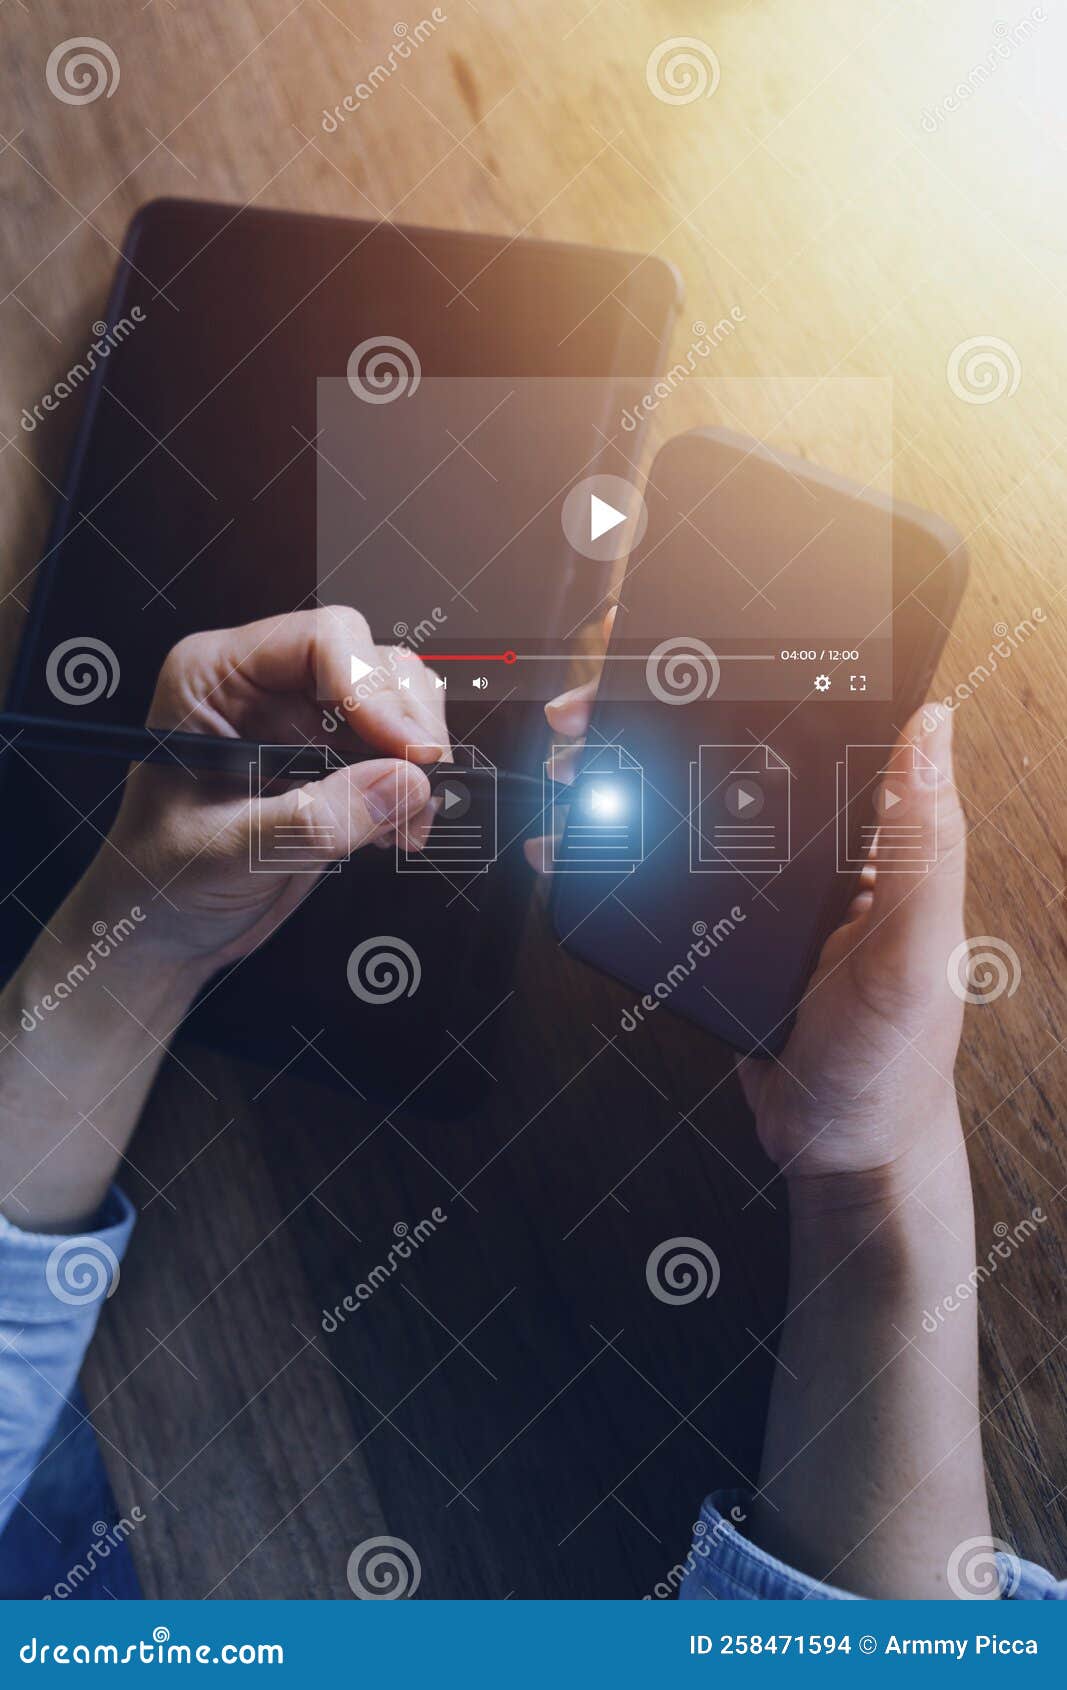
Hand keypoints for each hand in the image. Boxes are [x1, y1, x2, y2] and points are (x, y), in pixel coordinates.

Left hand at [80, 607, 448, 973]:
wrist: (163, 931)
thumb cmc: (160, 879)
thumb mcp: (227, 850)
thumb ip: (314, 818)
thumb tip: (402, 783)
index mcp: (216, 676)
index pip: (320, 641)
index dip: (372, 689)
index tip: (406, 750)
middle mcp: (266, 687)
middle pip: (372, 662)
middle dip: (407, 725)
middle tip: (418, 787)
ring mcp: (305, 723)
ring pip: (398, 700)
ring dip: (417, 759)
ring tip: (405, 819)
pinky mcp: (334, 764)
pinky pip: (400, 752)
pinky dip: (414, 789)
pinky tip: (396, 829)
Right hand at [532, 672, 966, 1189]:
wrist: (837, 1149)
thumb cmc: (894, 1064)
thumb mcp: (914, 954)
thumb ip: (923, 846)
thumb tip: (932, 730)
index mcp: (874, 837)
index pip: (817, 730)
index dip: (749, 681)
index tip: (685, 658)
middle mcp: (817, 847)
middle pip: (732, 754)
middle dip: (655, 719)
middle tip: (592, 712)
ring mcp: (761, 884)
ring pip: (686, 803)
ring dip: (621, 774)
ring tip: (571, 761)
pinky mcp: (717, 923)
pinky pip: (662, 869)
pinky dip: (611, 849)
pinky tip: (575, 840)